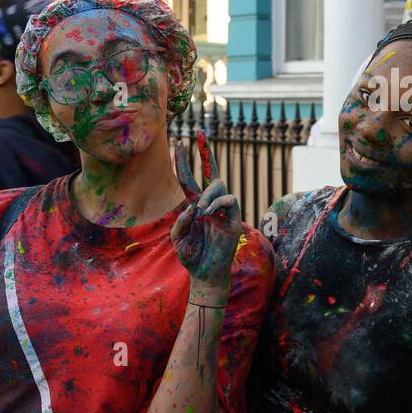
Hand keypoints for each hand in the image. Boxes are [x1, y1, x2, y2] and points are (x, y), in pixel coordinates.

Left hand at [170, 134, 238, 287]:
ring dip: (208, 193)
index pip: (189, 179)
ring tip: (202, 210)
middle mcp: (209, 204)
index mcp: (194, 206)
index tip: (180, 143)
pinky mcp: (234, 219)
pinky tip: (209, 212)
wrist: (205, 274)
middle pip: (210, 173)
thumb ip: (181, 222)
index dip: (184, 162)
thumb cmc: (190, 256)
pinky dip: (218, 202)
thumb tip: (193, 207)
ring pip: (219, 185)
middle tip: (199, 139)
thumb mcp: (178, 239)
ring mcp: (223, 210)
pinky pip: (230, 200)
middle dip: (205, 154)